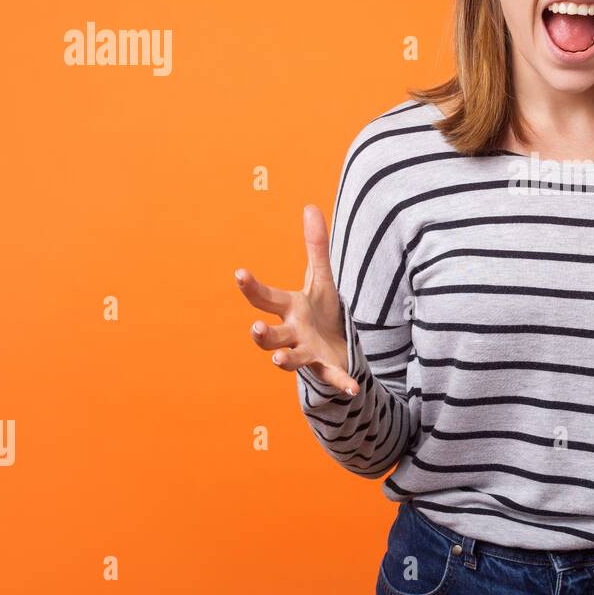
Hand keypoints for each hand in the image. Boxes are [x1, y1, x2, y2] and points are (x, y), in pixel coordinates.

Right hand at [235, 204, 359, 396]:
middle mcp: (291, 334)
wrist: (335, 347)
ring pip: (291, 360)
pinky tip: (353, 389)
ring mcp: (307, 353)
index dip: (252, 286)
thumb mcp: (321, 278)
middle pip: (270, 335)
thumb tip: (310, 206)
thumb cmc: (321, 312)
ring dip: (285, 360)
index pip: (265, 298)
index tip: (240, 272)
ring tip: (280, 359)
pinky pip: (333, 378)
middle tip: (254, 329)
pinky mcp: (328, 368)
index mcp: (288, 310)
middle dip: (262, 334)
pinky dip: (342, 383)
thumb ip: (316, 246)